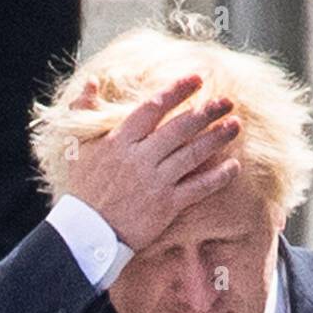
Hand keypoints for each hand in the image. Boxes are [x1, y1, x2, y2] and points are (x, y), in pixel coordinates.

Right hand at [64, 74, 240, 250]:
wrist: (88, 233)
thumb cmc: (83, 190)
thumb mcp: (78, 147)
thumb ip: (83, 111)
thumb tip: (92, 82)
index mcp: (120, 140)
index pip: (153, 108)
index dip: (177, 91)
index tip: (196, 79)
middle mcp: (140, 158)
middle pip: (180, 127)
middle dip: (206, 111)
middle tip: (227, 101)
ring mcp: (155, 182)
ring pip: (192, 154)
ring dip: (217, 138)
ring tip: (235, 125)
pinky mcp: (166, 206)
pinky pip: (198, 187)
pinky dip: (218, 177)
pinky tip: (234, 166)